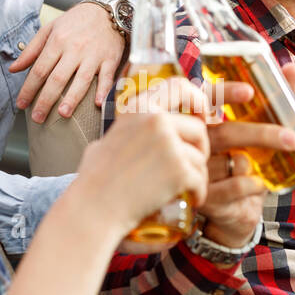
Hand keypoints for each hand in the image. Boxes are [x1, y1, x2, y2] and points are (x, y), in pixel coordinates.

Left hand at [10, 2, 125, 122]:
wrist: (107, 9)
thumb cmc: (75, 21)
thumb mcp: (50, 29)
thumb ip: (31, 50)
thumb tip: (13, 69)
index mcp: (57, 42)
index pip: (39, 70)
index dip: (28, 89)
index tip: (21, 105)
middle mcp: (74, 49)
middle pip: (57, 78)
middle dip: (45, 100)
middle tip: (38, 118)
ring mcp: (93, 55)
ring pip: (81, 80)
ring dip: (72, 98)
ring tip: (62, 115)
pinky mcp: (111, 59)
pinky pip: (107, 77)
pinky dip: (103, 90)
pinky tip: (98, 104)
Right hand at [72, 77, 210, 234]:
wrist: (93, 208)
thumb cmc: (95, 181)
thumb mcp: (105, 141)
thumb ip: (124, 132)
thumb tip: (126, 132)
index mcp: (138, 109)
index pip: (178, 86)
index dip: (196, 99)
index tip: (202, 114)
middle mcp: (156, 120)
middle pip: (197, 129)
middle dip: (199, 149)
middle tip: (190, 167)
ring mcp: (169, 144)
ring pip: (200, 158)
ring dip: (196, 175)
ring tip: (183, 189)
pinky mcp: (179, 170)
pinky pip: (201, 180)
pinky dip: (198, 193)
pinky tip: (189, 200)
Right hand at [197, 63, 294, 246]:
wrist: (231, 211)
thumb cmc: (242, 164)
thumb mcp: (257, 133)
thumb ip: (273, 101)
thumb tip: (293, 68)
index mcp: (203, 120)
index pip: (207, 99)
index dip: (225, 93)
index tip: (249, 91)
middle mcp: (194, 142)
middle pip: (228, 132)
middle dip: (264, 134)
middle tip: (293, 138)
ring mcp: (196, 169)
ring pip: (234, 161)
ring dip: (257, 166)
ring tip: (264, 169)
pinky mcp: (202, 196)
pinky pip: (234, 186)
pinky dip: (253, 185)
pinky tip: (258, 184)